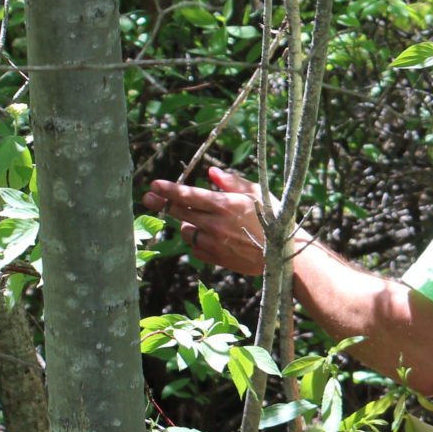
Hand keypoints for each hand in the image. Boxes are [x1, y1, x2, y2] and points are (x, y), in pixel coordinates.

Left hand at [141, 168, 273, 275]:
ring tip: (198, 220)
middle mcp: (215, 224)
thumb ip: (231, 182)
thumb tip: (210, 172)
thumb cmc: (275, 218)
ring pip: (187, 232)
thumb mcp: (257, 193)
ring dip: (187, 224)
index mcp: (224, 205)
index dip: (168, 189)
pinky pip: (196, 249)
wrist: (284, 254)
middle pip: (180, 213)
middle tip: (148, 198)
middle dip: (161, 203)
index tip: (153, 185)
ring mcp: (214, 244)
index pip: (188, 195)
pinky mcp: (217, 259)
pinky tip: (209, 238)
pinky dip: (198, 242)